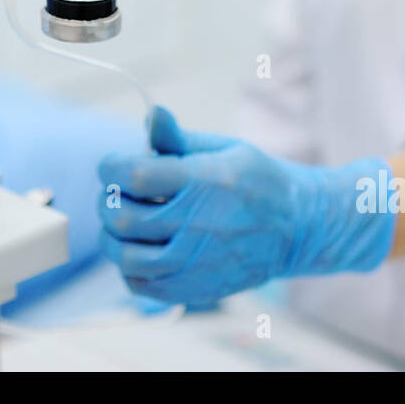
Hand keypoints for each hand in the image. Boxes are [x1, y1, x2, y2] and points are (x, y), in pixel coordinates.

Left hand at [97, 107, 395, 304]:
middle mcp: (198, 225)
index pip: (133, 175)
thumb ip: (177, 138)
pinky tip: (140, 250)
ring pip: (125, 258)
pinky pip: (141, 285)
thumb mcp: (223, 148)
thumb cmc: (256, 180)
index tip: (111, 165)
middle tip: (116, 194)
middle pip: (122, 218)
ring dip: (113, 238)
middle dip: (108, 201)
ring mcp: (197, 263)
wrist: (297, 227)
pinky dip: (128, 268)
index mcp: (204, 181)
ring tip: (122, 225)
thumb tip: (149, 114)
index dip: (110, 167)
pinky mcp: (197, 289)